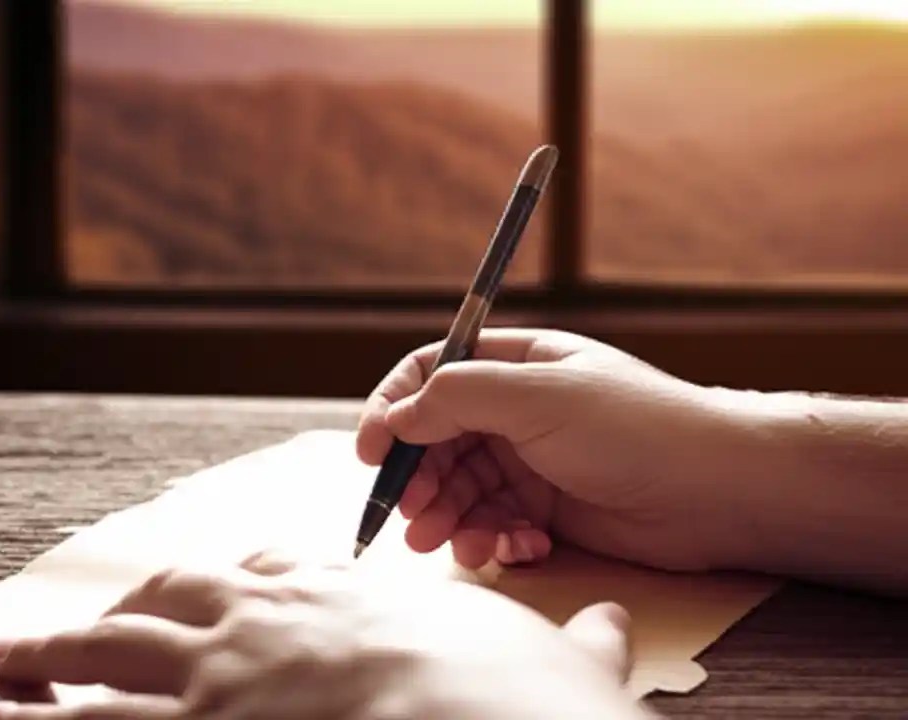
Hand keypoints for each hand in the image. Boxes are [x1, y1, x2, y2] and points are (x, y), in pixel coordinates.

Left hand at [0, 552, 648, 719]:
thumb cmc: (519, 707)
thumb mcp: (563, 663)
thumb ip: (581, 639)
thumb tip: (612, 620)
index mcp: (345, 601)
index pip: (271, 573)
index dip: (234, 582)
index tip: (209, 590)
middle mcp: (268, 625)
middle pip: (172, 597)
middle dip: (121, 609)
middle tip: (82, 621)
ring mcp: (221, 680)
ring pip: (113, 652)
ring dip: (52, 656)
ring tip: (7, 661)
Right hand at [357, 328, 755, 572]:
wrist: (718, 491)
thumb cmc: (637, 427)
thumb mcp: (538, 396)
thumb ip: (458, 397)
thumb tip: (396, 416)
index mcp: (516, 364)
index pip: (431, 373)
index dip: (393, 407)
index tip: (371, 451)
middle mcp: (517, 410)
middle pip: (436, 439)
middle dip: (418, 477)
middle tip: (410, 515)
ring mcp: (531, 461)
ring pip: (460, 489)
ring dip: (447, 517)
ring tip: (448, 544)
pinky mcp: (547, 510)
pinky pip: (494, 524)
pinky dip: (492, 539)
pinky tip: (516, 547)